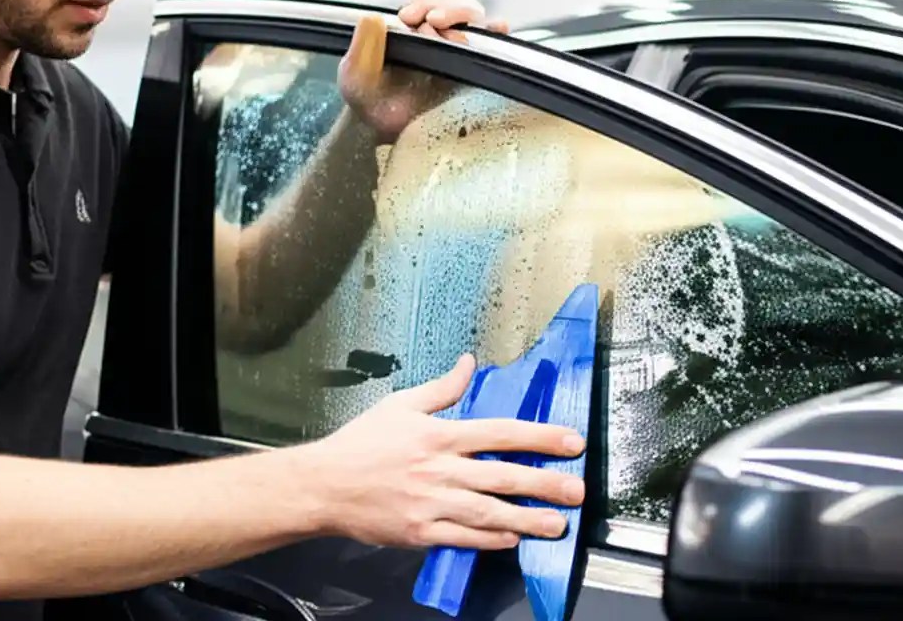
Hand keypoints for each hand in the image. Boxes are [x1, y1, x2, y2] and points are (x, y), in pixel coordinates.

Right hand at [303, 354, 586, 549]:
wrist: (324, 485)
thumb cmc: (360, 443)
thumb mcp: (400, 405)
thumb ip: (441, 388)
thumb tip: (469, 363)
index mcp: (439, 435)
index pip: (500, 432)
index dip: (539, 437)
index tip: (570, 442)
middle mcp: (440, 469)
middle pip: (503, 476)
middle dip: (545, 483)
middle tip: (578, 489)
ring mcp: (431, 503)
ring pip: (489, 512)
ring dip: (527, 518)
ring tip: (557, 524)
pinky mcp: (420, 532)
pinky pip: (463, 538)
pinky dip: (490, 540)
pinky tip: (512, 539)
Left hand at [338, 0, 508, 139]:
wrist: (391, 138)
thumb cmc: (375, 105)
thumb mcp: (356, 76)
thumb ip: (361, 47)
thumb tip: (373, 18)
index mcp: (414, 29)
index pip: (431, 1)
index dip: (425, 2)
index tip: (410, 16)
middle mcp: (443, 37)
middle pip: (458, 4)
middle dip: (447, 6)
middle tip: (432, 20)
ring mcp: (463, 55)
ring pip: (477, 20)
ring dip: (465, 19)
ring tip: (452, 36)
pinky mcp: (479, 74)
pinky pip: (496, 48)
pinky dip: (497, 35)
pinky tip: (495, 31)